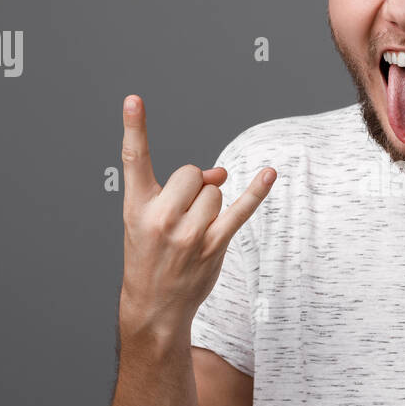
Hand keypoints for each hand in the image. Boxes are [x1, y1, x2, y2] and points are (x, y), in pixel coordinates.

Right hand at [118, 94, 274, 336]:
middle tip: (179, 217)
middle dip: (194, 186)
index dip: (134, 127)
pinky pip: (240, 210)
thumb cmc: (151, 256)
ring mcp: (188, 233)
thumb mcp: (150, 220)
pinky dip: (258, 191)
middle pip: (193, 172)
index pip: (134, 159)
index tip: (134, 99)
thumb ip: (180, 189)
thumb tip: (221, 172)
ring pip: (215, 191)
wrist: (154, 306)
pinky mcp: (213, 245)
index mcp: (136, 206)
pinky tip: (270, 174)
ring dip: (210, 206)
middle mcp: (160, 217)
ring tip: (191, 233)